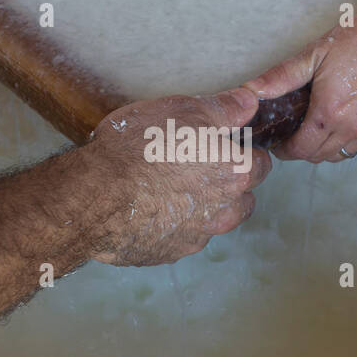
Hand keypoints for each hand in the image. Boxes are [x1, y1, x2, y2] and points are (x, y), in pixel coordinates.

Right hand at [85, 88, 271, 265]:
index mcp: (235, 173)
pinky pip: (180, 237)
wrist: (95, 194)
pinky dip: (172, 224)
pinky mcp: (168, 252)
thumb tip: (249, 103)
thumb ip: (224, 108)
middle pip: (242, 198)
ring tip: (171, 187)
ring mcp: (196, 236)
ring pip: (213, 221)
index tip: (225, 145)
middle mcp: (224, 211)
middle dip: (228, 184)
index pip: (260, 163)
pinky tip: (150, 207)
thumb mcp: (184, 109)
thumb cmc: (140, 147)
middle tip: (197, 165)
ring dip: (202, 207)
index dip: (243, 151)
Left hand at [244, 0, 356, 161]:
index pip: (300, 150)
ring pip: (340, 154)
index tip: (279, 141)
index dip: (285, 150)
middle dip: (302, 149)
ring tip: (318, 125)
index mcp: (329, 112)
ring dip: (325, 146)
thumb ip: (281, 76)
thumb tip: (249, 91)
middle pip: (318, 156)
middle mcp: (352, 128)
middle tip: (294, 132)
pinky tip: (345, 115)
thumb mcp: (316, 52)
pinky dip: (348, 137)